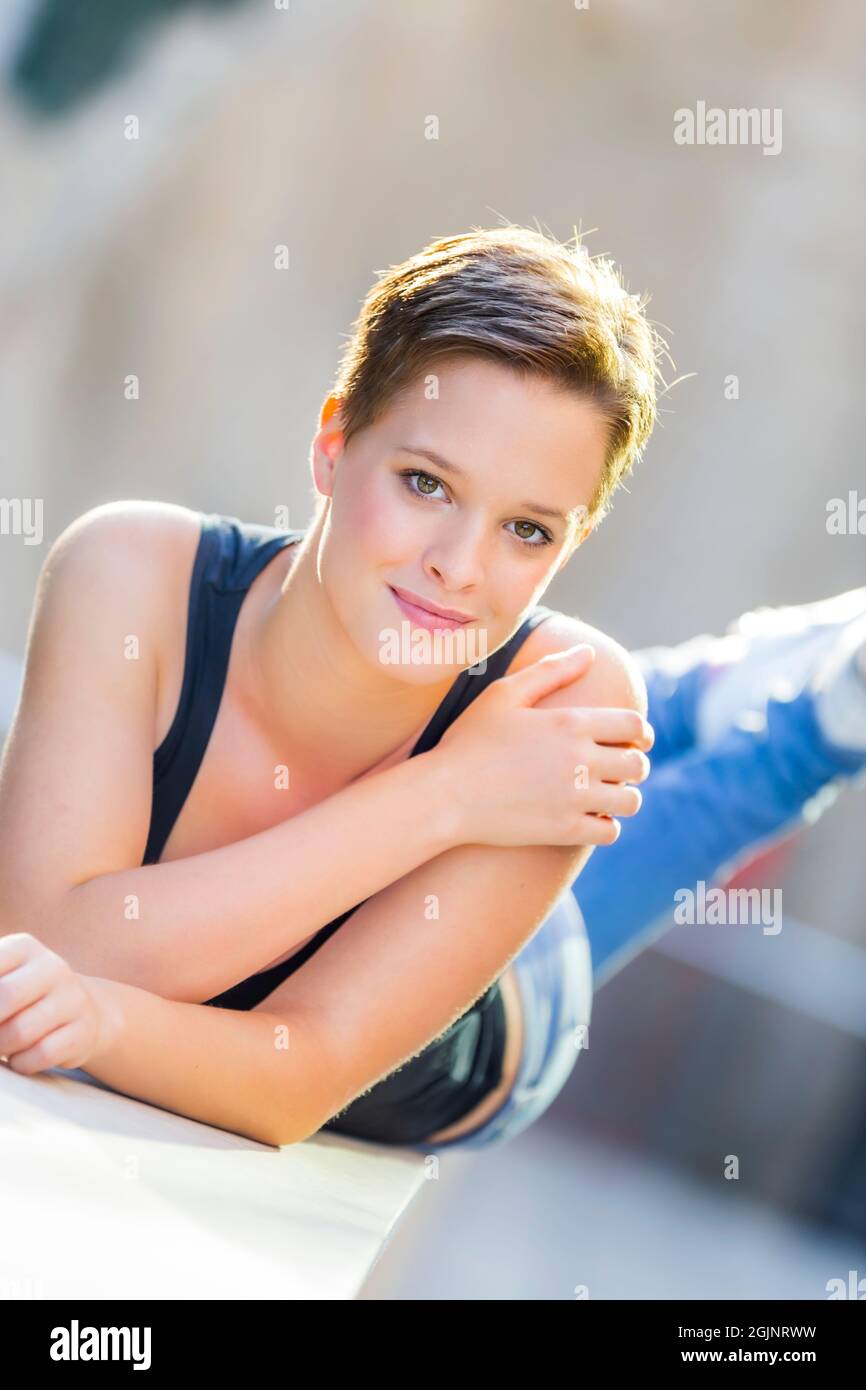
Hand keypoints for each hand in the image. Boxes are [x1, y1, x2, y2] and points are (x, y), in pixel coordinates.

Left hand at [0, 933, 117, 1074]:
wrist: (78, 1009)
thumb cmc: (21, 996)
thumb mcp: (0, 977)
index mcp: (24, 948)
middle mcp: (53, 967)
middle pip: (5, 997)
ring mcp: (72, 1000)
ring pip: (20, 1032)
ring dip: (0, 1048)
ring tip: (1, 1045)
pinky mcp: (83, 1031)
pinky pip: (42, 1055)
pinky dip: (22, 1063)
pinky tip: (20, 1057)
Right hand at [434, 644, 652, 847]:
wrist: (444, 795)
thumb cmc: (470, 740)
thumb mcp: (505, 695)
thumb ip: (550, 670)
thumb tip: (588, 652)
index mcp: (571, 722)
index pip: (633, 726)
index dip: (641, 733)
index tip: (635, 740)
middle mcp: (580, 759)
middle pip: (637, 765)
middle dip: (635, 765)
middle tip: (619, 768)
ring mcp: (574, 798)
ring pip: (630, 801)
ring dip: (624, 797)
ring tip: (606, 796)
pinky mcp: (564, 830)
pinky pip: (610, 832)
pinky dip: (606, 826)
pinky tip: (589, 818)